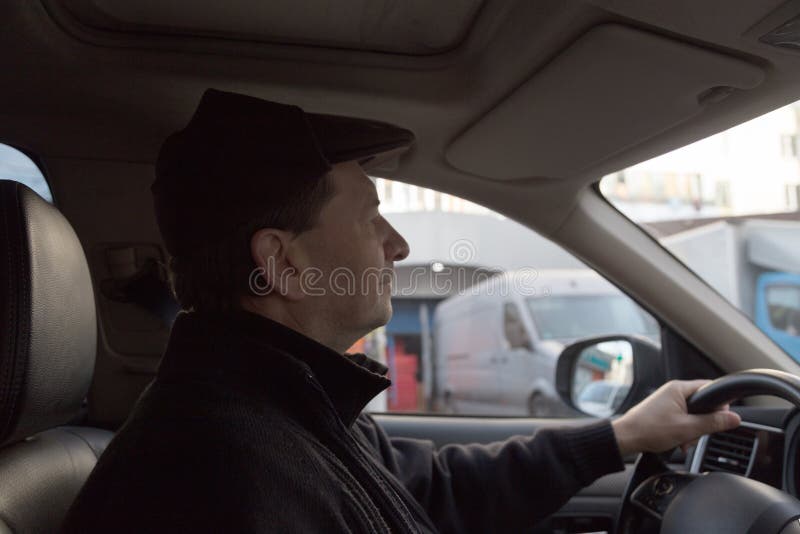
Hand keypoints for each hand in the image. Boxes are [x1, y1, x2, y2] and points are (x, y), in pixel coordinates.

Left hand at [611, 379, 740, 455]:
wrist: (626, 438)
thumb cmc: (650, 429)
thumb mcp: (688, 428)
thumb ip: (713, 423)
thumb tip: (734, 418)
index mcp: (678, 389)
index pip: (709, 388)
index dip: (719, 403)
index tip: (723, 418)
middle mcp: (673, 392)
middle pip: (702, 404)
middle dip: (702, 423)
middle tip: (696, 435)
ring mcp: (668, 402)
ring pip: (692, 415)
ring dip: (692, 431)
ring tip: (683, 441)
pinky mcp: (664, 413)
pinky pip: (682, 420)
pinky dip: (683, 432)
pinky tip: (678, 443)